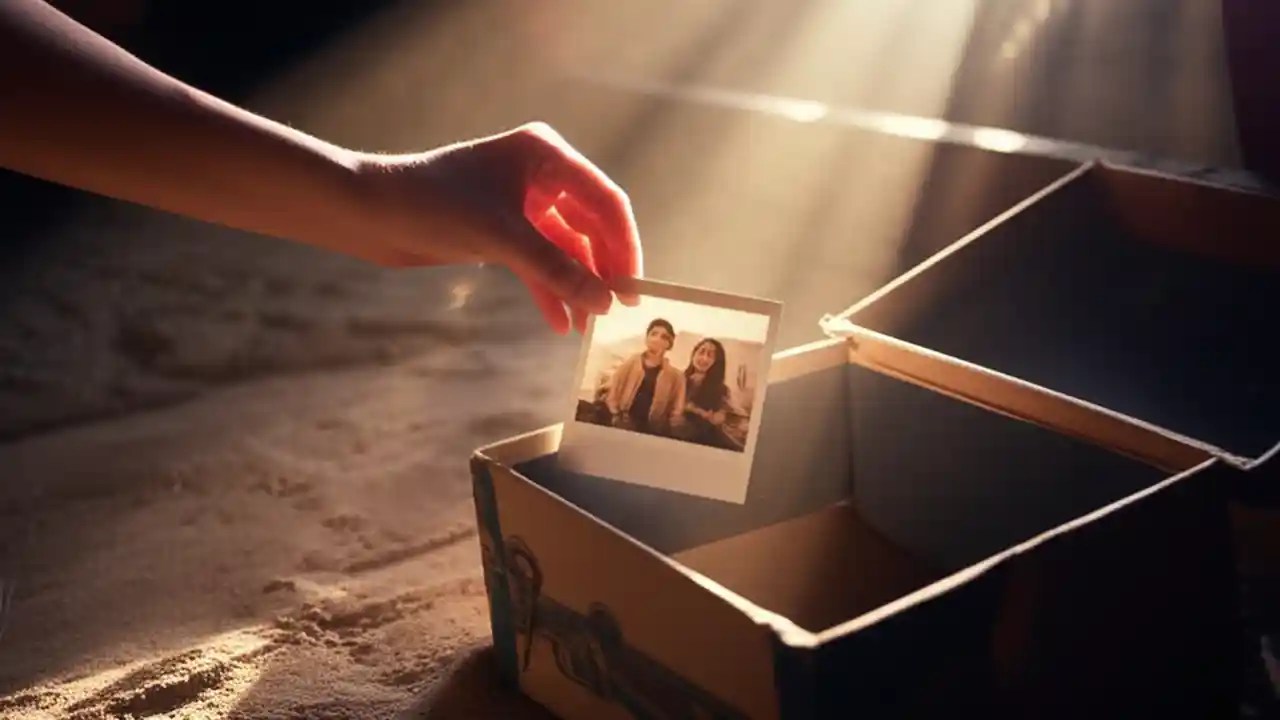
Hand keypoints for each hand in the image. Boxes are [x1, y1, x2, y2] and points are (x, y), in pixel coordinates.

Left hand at [350, 122, 641, 333]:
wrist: (368, 213)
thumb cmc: (431, 205)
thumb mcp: (501, 237)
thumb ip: (556, 270)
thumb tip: (606, 303)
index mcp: (546, 154)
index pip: (605, 201)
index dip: (625, 245)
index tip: (635, 287)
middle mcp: (540, 174)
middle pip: (591, 226)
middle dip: (602, 270)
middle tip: (618, 311)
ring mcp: (521, 203)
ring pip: (565, 249)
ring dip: (575, 286)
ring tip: (587, 326)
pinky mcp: (501, 230)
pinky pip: (538, 262)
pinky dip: (548, 290)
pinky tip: (558, 323)